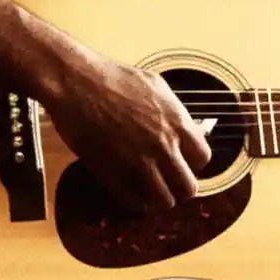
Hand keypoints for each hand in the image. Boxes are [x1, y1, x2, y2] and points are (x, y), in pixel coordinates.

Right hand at [43, 56, 211, 212]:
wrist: (76, 83)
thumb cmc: (113, 77)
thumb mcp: (156, 86)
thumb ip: (174, 111)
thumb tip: (186, 125)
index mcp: (176, 123)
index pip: (203, 159)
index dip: (193, 163)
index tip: (182, 162)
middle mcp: (163, 146)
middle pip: (188, 187)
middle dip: (180, 187)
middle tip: (168, 183)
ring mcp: (139, 162)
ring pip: (164, 200)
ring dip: (158, 199)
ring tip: (150, 192)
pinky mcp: (114, 173)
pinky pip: (134, 201)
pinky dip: (134, 202)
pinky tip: (130, 192)